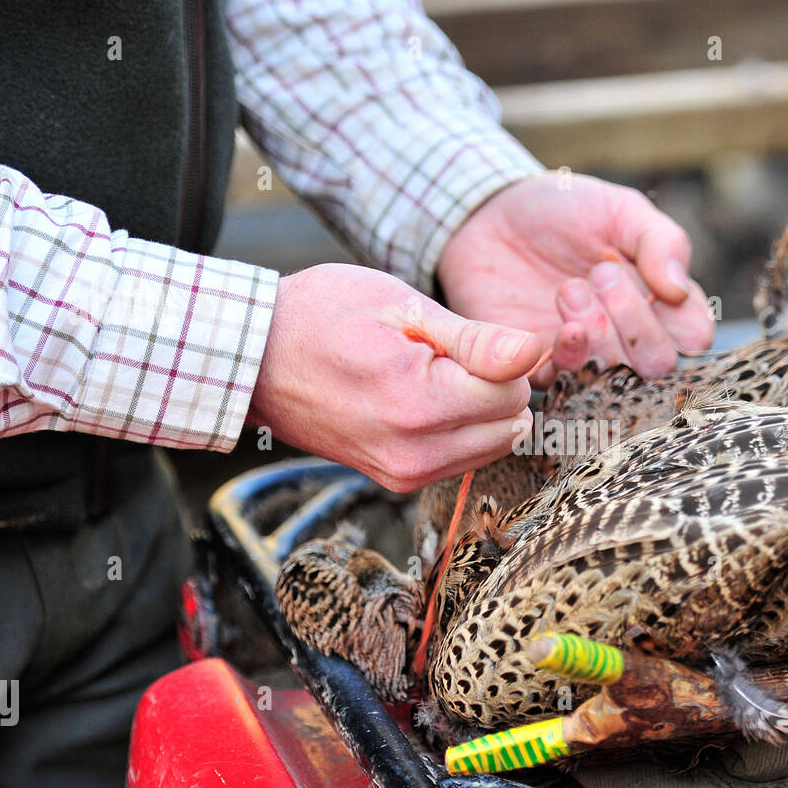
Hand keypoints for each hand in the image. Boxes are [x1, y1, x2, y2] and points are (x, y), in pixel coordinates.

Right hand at [248, 264, 540, 491]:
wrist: (253, 359)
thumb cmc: (320, 316)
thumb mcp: (400, 306)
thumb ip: (474, 339)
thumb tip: (534, 351)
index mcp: (416, 402)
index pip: (513, 388)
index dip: (500, 353)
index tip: (461, 335)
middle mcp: (414, 452)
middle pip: (511, 421)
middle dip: (496, 384)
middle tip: (445, 354)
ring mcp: (405, 473)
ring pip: (495, 444)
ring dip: (482, 409)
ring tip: (432, 375)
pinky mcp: (399, 482)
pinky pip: (464, 457)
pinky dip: (461, 429)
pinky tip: (424, 399)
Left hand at [436, 172, 715, 384]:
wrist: (488, 215)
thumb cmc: (561, 208)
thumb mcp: (618, 209)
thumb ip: (659, 242)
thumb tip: (679, 290)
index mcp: (659, 299)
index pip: (694, 335)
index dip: (679, 318)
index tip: (648, 279)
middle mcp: (628, 335)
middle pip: (659, 363)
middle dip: (635, 323)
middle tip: (600, 273)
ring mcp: (587, 355)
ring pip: (616, 378)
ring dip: (599, 336)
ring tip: (569, 289)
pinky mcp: (543, 367)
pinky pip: (567, 385)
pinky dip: (569, 358)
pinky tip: (559, 327)